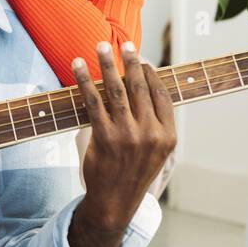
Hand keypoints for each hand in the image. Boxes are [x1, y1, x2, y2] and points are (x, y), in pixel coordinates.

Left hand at [69, 41, 175, 246]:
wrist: (115, 202)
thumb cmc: (134, 173)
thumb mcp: (157, 152)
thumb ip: (156, 124)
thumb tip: (145, 90)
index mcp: (168, 136)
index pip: (162, 95)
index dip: (152, 75)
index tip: (144, 60)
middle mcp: (151, 133)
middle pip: (140, 88)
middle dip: (131, 61)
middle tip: (124, 44)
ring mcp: (127, 135)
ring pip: (116, 90)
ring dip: (108, 64)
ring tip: (101, 46)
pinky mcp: (104, 137)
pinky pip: (93, 102)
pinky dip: (84, 81)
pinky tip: (78, 66)